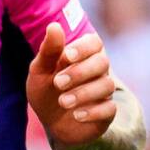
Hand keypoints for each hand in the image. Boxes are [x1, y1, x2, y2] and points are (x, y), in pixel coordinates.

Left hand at [26, 24, 116, 147]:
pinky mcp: (107, 112)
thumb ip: (49, 51)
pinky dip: (93, 112)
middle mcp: (98, 72)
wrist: (53, 124)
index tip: (66, 57)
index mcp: (83, 57)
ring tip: (63, 102)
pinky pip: (110, 109)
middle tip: (57, 83)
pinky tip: (76, 115)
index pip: (95, 43)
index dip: (84, 48)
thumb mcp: (40, 71)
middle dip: (80, 72)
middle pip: (103, 63)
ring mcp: (104, 92)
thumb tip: (54, 26)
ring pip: (106, 86)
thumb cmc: (47, 91)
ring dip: (83, 93)